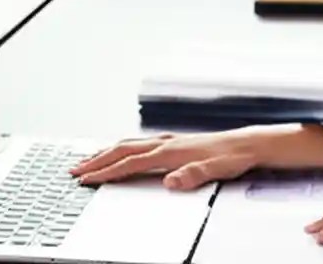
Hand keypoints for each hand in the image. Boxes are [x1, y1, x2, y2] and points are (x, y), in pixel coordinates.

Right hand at [70, 124, 322, 190]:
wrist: (249, 143)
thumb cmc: (233, 157)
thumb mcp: (217, 171)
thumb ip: (193, 176)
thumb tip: (170, 183)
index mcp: (172, 151)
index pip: (132, 163)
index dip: (107, 172)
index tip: (87, 179)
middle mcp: (167, 143)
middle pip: (122, 150)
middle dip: (96, 160)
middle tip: (74, 171)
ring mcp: (169, 140)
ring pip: (128, 144)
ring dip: (105, 152)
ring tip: (87, 160)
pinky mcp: (174, 142)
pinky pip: (139, 143)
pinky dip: (121, 147)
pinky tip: (120, 151)